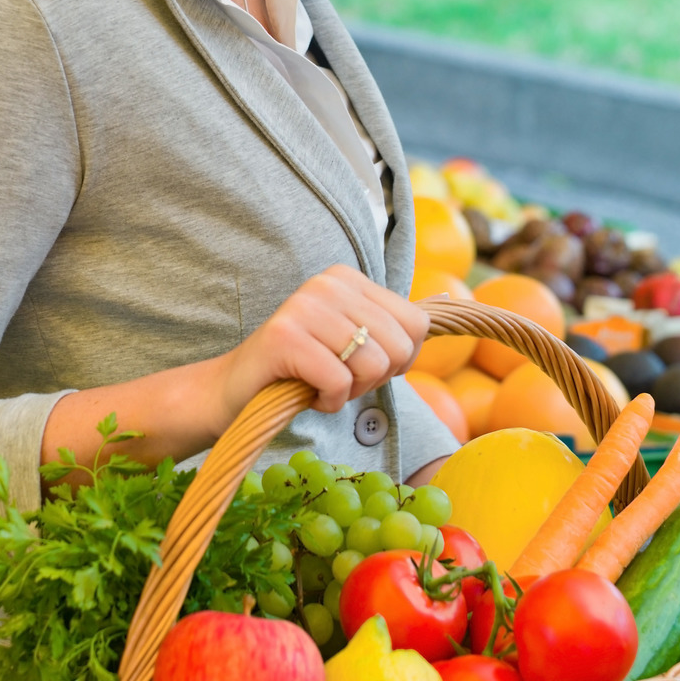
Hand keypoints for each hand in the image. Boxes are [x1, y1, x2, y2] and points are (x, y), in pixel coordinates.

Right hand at [216, 265, 429, 422]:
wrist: (237, 390)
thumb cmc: (305, 371)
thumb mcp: (354, 342)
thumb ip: (391, 331)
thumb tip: (442, 316)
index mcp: (348, 278)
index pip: (417, 322)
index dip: (401, 359)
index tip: (364, 365)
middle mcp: (327, 284)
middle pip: (400, 346)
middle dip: (375, 379)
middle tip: (340, 379)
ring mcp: (304, 307)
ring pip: (372, 365)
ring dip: (350, 391)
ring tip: (321, 384)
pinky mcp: (284, 337)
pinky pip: (338, 382)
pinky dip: (328, 401)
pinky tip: (308, 394)